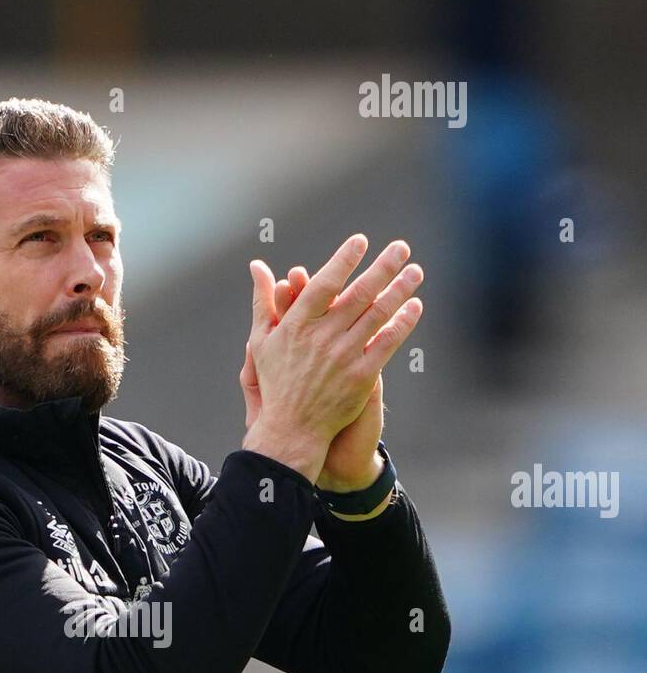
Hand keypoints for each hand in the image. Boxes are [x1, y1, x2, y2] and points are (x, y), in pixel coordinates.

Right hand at [240, 235, 422, 481]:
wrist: (291, 430)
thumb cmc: (275, 382)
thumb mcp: (262, 340)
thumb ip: (264, 300)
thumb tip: (257, 265)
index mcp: (296, 325)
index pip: (324, 284)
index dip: (343, 261)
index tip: (360, 242)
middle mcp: (322, 338)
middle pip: (359, 294)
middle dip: (383, 267)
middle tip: (402, 247)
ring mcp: (343, 357)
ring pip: (378, 314)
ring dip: (399, 289)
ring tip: (415, 271)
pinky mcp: (361, 377)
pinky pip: (387, 343)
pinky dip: (402, 323)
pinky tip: (415, 306)